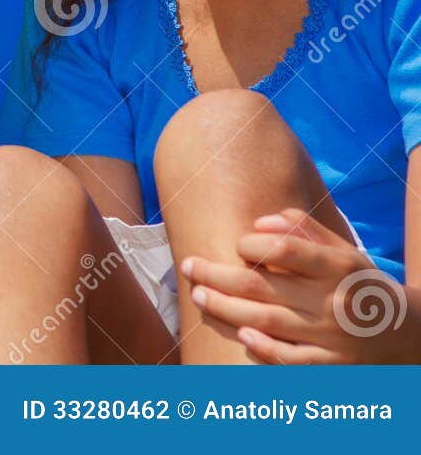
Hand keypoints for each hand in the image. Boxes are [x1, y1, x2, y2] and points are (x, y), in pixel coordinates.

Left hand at [180, 207, 418, 362]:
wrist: (405, 334)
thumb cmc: (358, 284)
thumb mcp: (343, 251)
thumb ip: (304, 230)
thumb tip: (260, 222)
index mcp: (337, 267)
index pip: (285, 249)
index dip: (252, 243)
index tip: (238, 244)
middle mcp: (333, 301)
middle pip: (262, 286)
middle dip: (216, 275)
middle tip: (188, 268)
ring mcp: (332, 337)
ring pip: (267, 321)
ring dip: (225, 308)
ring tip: (198, 296)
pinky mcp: (331, 366)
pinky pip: (291, 359)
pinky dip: (264, 348)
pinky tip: (240, 335)